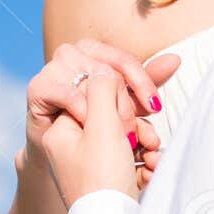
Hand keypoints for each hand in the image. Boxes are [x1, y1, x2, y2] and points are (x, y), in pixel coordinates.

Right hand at [24, 40, 178, 162]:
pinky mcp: (37, 88)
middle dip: (122, 99)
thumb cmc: (97, 130)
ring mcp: (53, 70)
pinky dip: (77, 106)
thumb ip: (146, 85)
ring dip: (101, 105)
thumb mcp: (127, 109)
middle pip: (104, 66)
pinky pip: (58, 89)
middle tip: (133, 127)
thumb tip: (175, 59)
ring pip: (83, 76)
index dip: (142, 82)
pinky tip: (88, 123)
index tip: (155, 108)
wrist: (65, 159)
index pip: (123, 60)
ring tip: (112, 130)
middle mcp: (74, 56)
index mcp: (96, 54)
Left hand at [41, 67, 140, 207]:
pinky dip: (146, 158)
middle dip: (134, 120)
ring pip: (126, 131)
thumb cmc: (103, 180)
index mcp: (61, 129)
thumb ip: (104, 89)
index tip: (122, 118)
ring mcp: (93, 161)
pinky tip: (153, 168)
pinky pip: (132, 153)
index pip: (89, 91)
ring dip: (146, 139)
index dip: (114, 96)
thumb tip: (106, 71)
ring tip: (152, 154)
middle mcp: (73, 144)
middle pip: (110, 110)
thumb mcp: (103, 125)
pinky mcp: (112, 175)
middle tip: (138, 137)